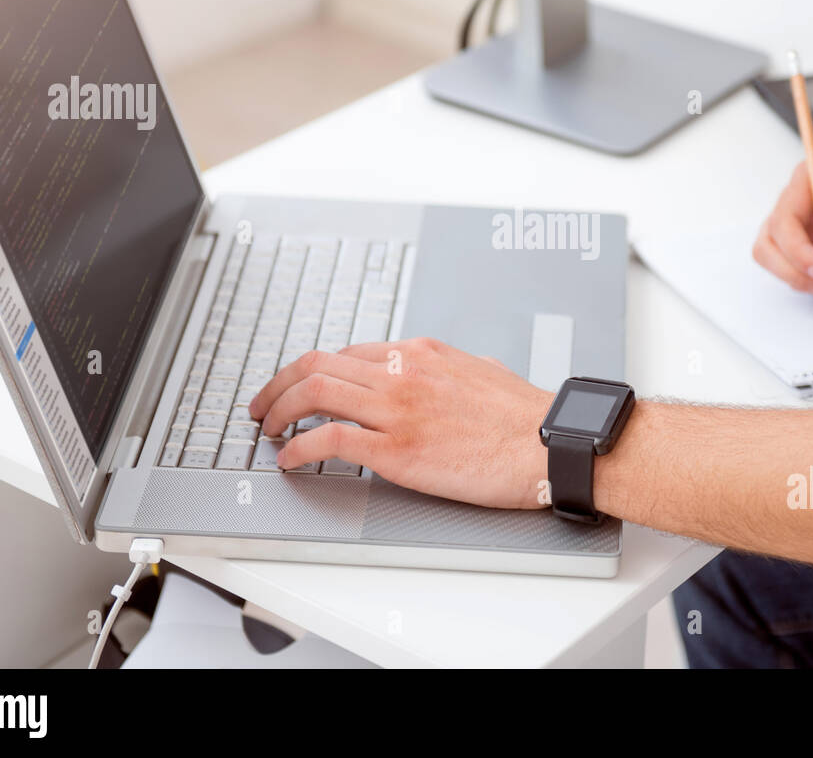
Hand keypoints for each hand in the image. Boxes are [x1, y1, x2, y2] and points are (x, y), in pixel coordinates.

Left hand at [247, 338, 553, 509]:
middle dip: (277, 384)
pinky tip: (291, 461)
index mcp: (419, 352)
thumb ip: (447, 370)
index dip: (311, 371)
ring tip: (268, 431)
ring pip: (313, 392)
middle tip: (263, 406)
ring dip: (279, 411)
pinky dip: (299, 450)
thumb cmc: (524, 416)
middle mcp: (401, 372)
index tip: (298, 388)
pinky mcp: (396, 449)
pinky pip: (329, 440)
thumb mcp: (480, 372)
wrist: (549, 443)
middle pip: (315, 363)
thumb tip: (436, 375)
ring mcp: (396, 409)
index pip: (346, 352)